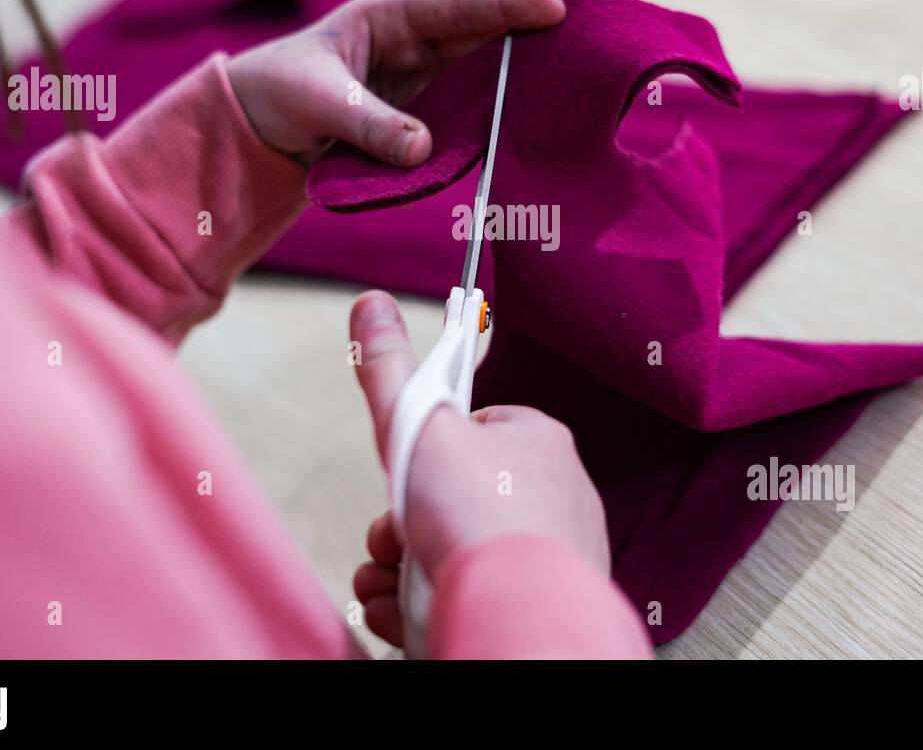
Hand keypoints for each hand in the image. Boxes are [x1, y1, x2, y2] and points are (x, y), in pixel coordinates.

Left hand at [226, 0, 565, 168]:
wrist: (257, 125)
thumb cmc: (280, 91)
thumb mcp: (319, 101)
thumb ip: (369, 124)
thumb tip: (422, 151)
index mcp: (390, 16)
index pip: (459, 7)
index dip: (507, 7)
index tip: (553, 10)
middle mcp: (415, 43)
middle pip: (484, 39)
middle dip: (528, 42)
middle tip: (580, 50)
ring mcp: (424, 80)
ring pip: (482, 78)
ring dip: (516, 85)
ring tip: (565, 91)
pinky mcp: (423, 116)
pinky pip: (466, 116)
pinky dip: (493, 122)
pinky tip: (524, 131)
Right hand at [347, 290, 610, 647]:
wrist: (520, 618)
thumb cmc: (479, 517)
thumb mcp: (418, 426)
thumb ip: (387, 367)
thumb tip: (371, 302)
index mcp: (536, 442)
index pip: (466, 430)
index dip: (420, 454)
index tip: (402, 472)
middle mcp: (551, 497)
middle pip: (448, 499)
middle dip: (398, 524)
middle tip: (391, 536)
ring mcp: (545, 557)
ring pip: (448, 553)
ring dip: (398, 569)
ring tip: (390, 582)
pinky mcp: (532, 607)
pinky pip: (466, 597)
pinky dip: (422, 608)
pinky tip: (405, 615)